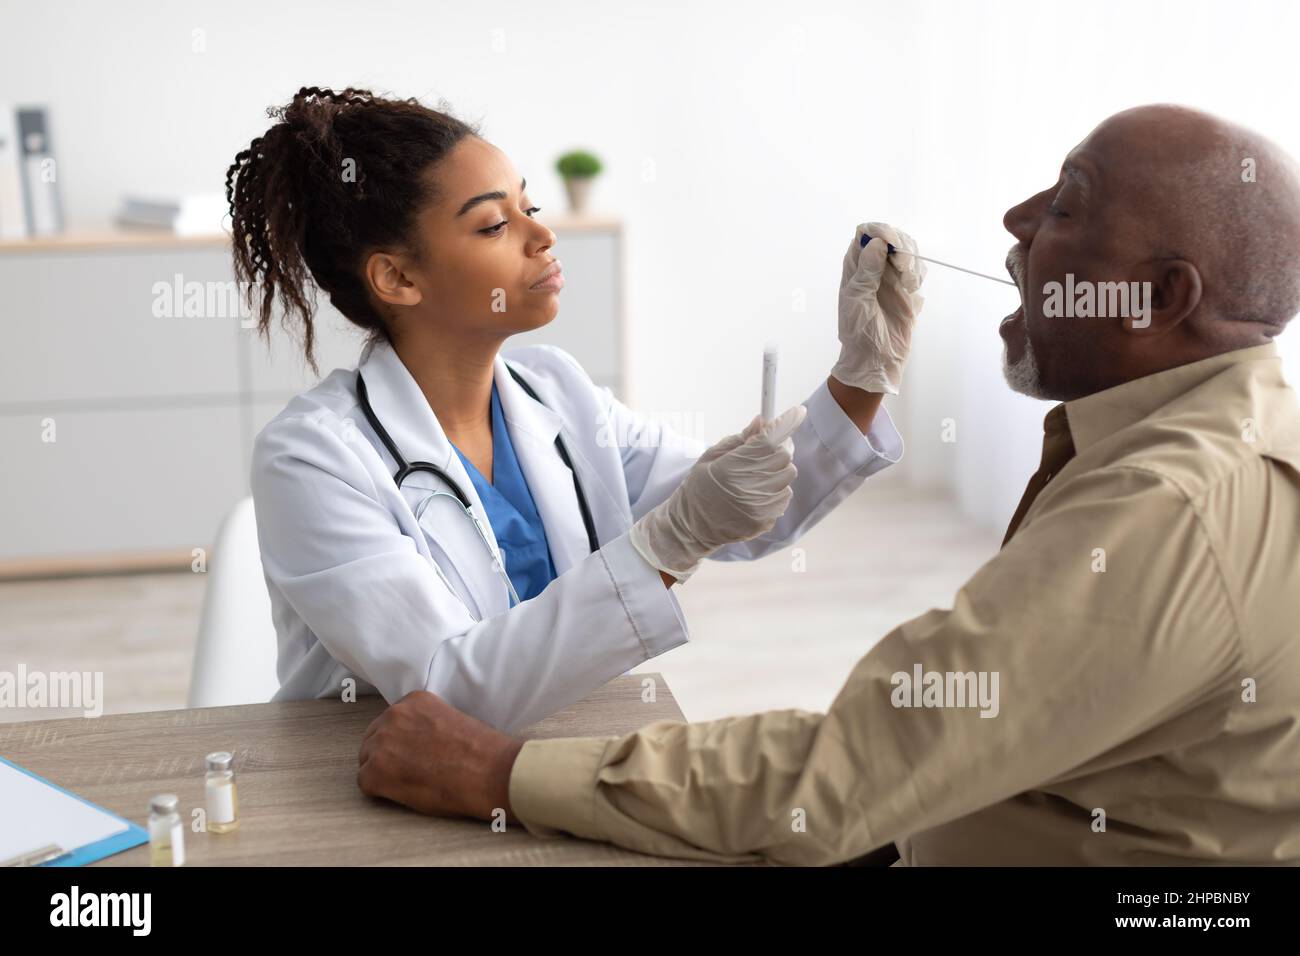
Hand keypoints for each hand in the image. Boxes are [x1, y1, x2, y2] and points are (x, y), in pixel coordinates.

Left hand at [357, 690, 522, 819]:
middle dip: (387, 755)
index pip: (391, 720)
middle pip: (374, 738)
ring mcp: (382, 743)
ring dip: (383, 773)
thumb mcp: (451, 718)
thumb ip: (425, 723)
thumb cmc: (480, 750)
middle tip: (408, 771)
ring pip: (367, 760)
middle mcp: (393, 716)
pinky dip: (381, 791)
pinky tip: (404, 793)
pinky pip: (365, 782)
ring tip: (409, 783)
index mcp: (413, 701)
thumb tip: (415, 741)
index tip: (412, 753)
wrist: (490, 771)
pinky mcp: (376, 771)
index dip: (400, 741)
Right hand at [629, 404, 805, 582]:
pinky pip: (785, 495)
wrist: (692, 527)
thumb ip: (739, 440)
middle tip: (767, 446)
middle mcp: (748, 487)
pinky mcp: (766, 520)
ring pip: (788, 474)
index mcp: (730, 468)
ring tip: (757, 473)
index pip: (768, 440)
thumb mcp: (710, 457)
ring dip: (778, 468)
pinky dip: (777, 488)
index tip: (798, 412)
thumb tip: (762, 422)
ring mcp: (759, 506)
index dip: (786, 423)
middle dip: (779, 445)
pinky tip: (758, 491)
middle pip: (784, 455)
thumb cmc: (699, 487)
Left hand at [831, 221, 925, 394]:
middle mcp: (873, 268)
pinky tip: (912, 290)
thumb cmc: (858, 333)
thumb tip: (877, 243)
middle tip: (903, 266)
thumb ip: (866, 272)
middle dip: (902, 246)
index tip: (891, 243)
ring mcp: (891, 278)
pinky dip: (918, 275)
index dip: (879, 231)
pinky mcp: (906, 290)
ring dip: (912, 261)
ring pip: (907, 251)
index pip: (866, 233)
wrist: (875, 359)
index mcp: (855, 268)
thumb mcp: (858, 301)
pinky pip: (917, 270)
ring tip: (908, 283)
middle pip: (891, 237)